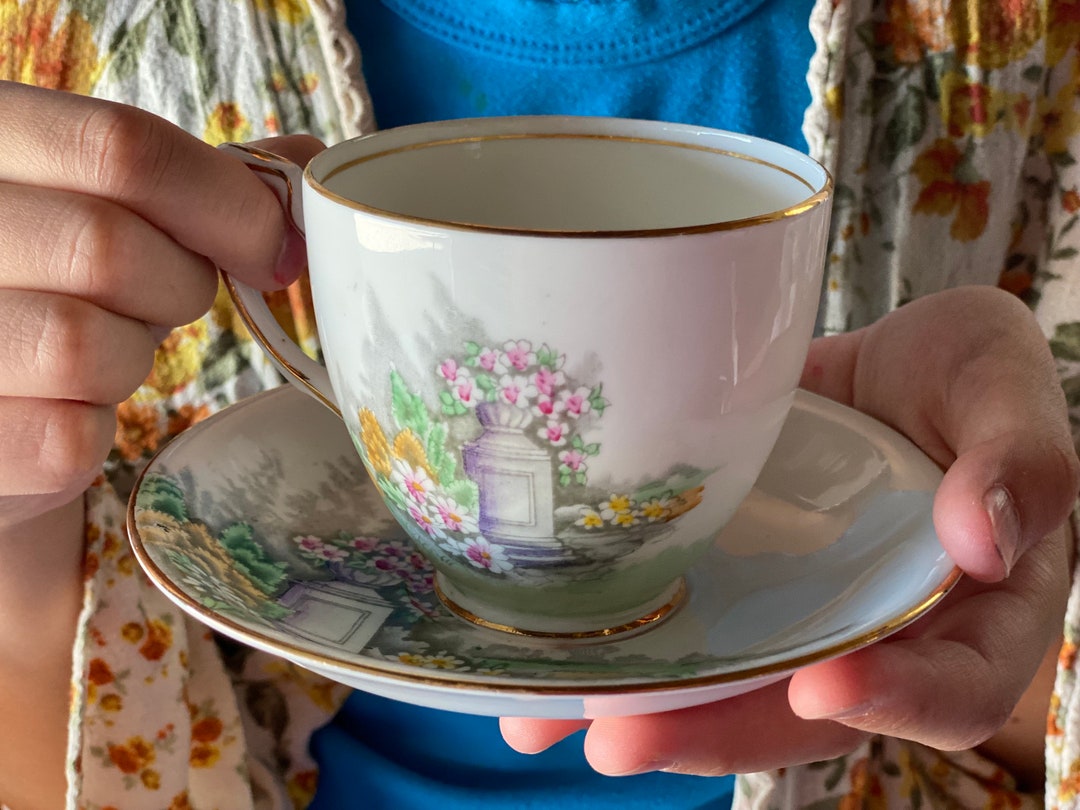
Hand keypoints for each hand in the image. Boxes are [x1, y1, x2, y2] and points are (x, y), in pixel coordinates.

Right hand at [0, 81, 321, 530]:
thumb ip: (199, 178)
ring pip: (79, 343)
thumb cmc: (56, 283)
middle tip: (166, 299)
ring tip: (104, 348)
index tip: (277, 252)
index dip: (227, 204)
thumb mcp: (113, 204)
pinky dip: (93, 429)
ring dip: (129, 356)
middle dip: (177, 285)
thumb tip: (310, 161)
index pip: (119, 146)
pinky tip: (69, 408)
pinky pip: (65, 437)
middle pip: (106, 246)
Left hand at [501, 286, 1078, 779]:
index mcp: (968, 611)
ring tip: (541, 722)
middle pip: (801, 710)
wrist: (875, 361)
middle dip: (712, 729)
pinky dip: (604, 651)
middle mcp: (869, 633)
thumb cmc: (962, 374)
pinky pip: (672, 625)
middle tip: (623, 738)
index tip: (819, 685)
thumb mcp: (1005, 385)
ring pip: (721, 683)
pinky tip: (529, 665)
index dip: (894, 699)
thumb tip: (984, 538)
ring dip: (635, 709)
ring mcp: (787, 611)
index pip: (952, 685)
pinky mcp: (726, 578)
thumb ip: (1021, 456)